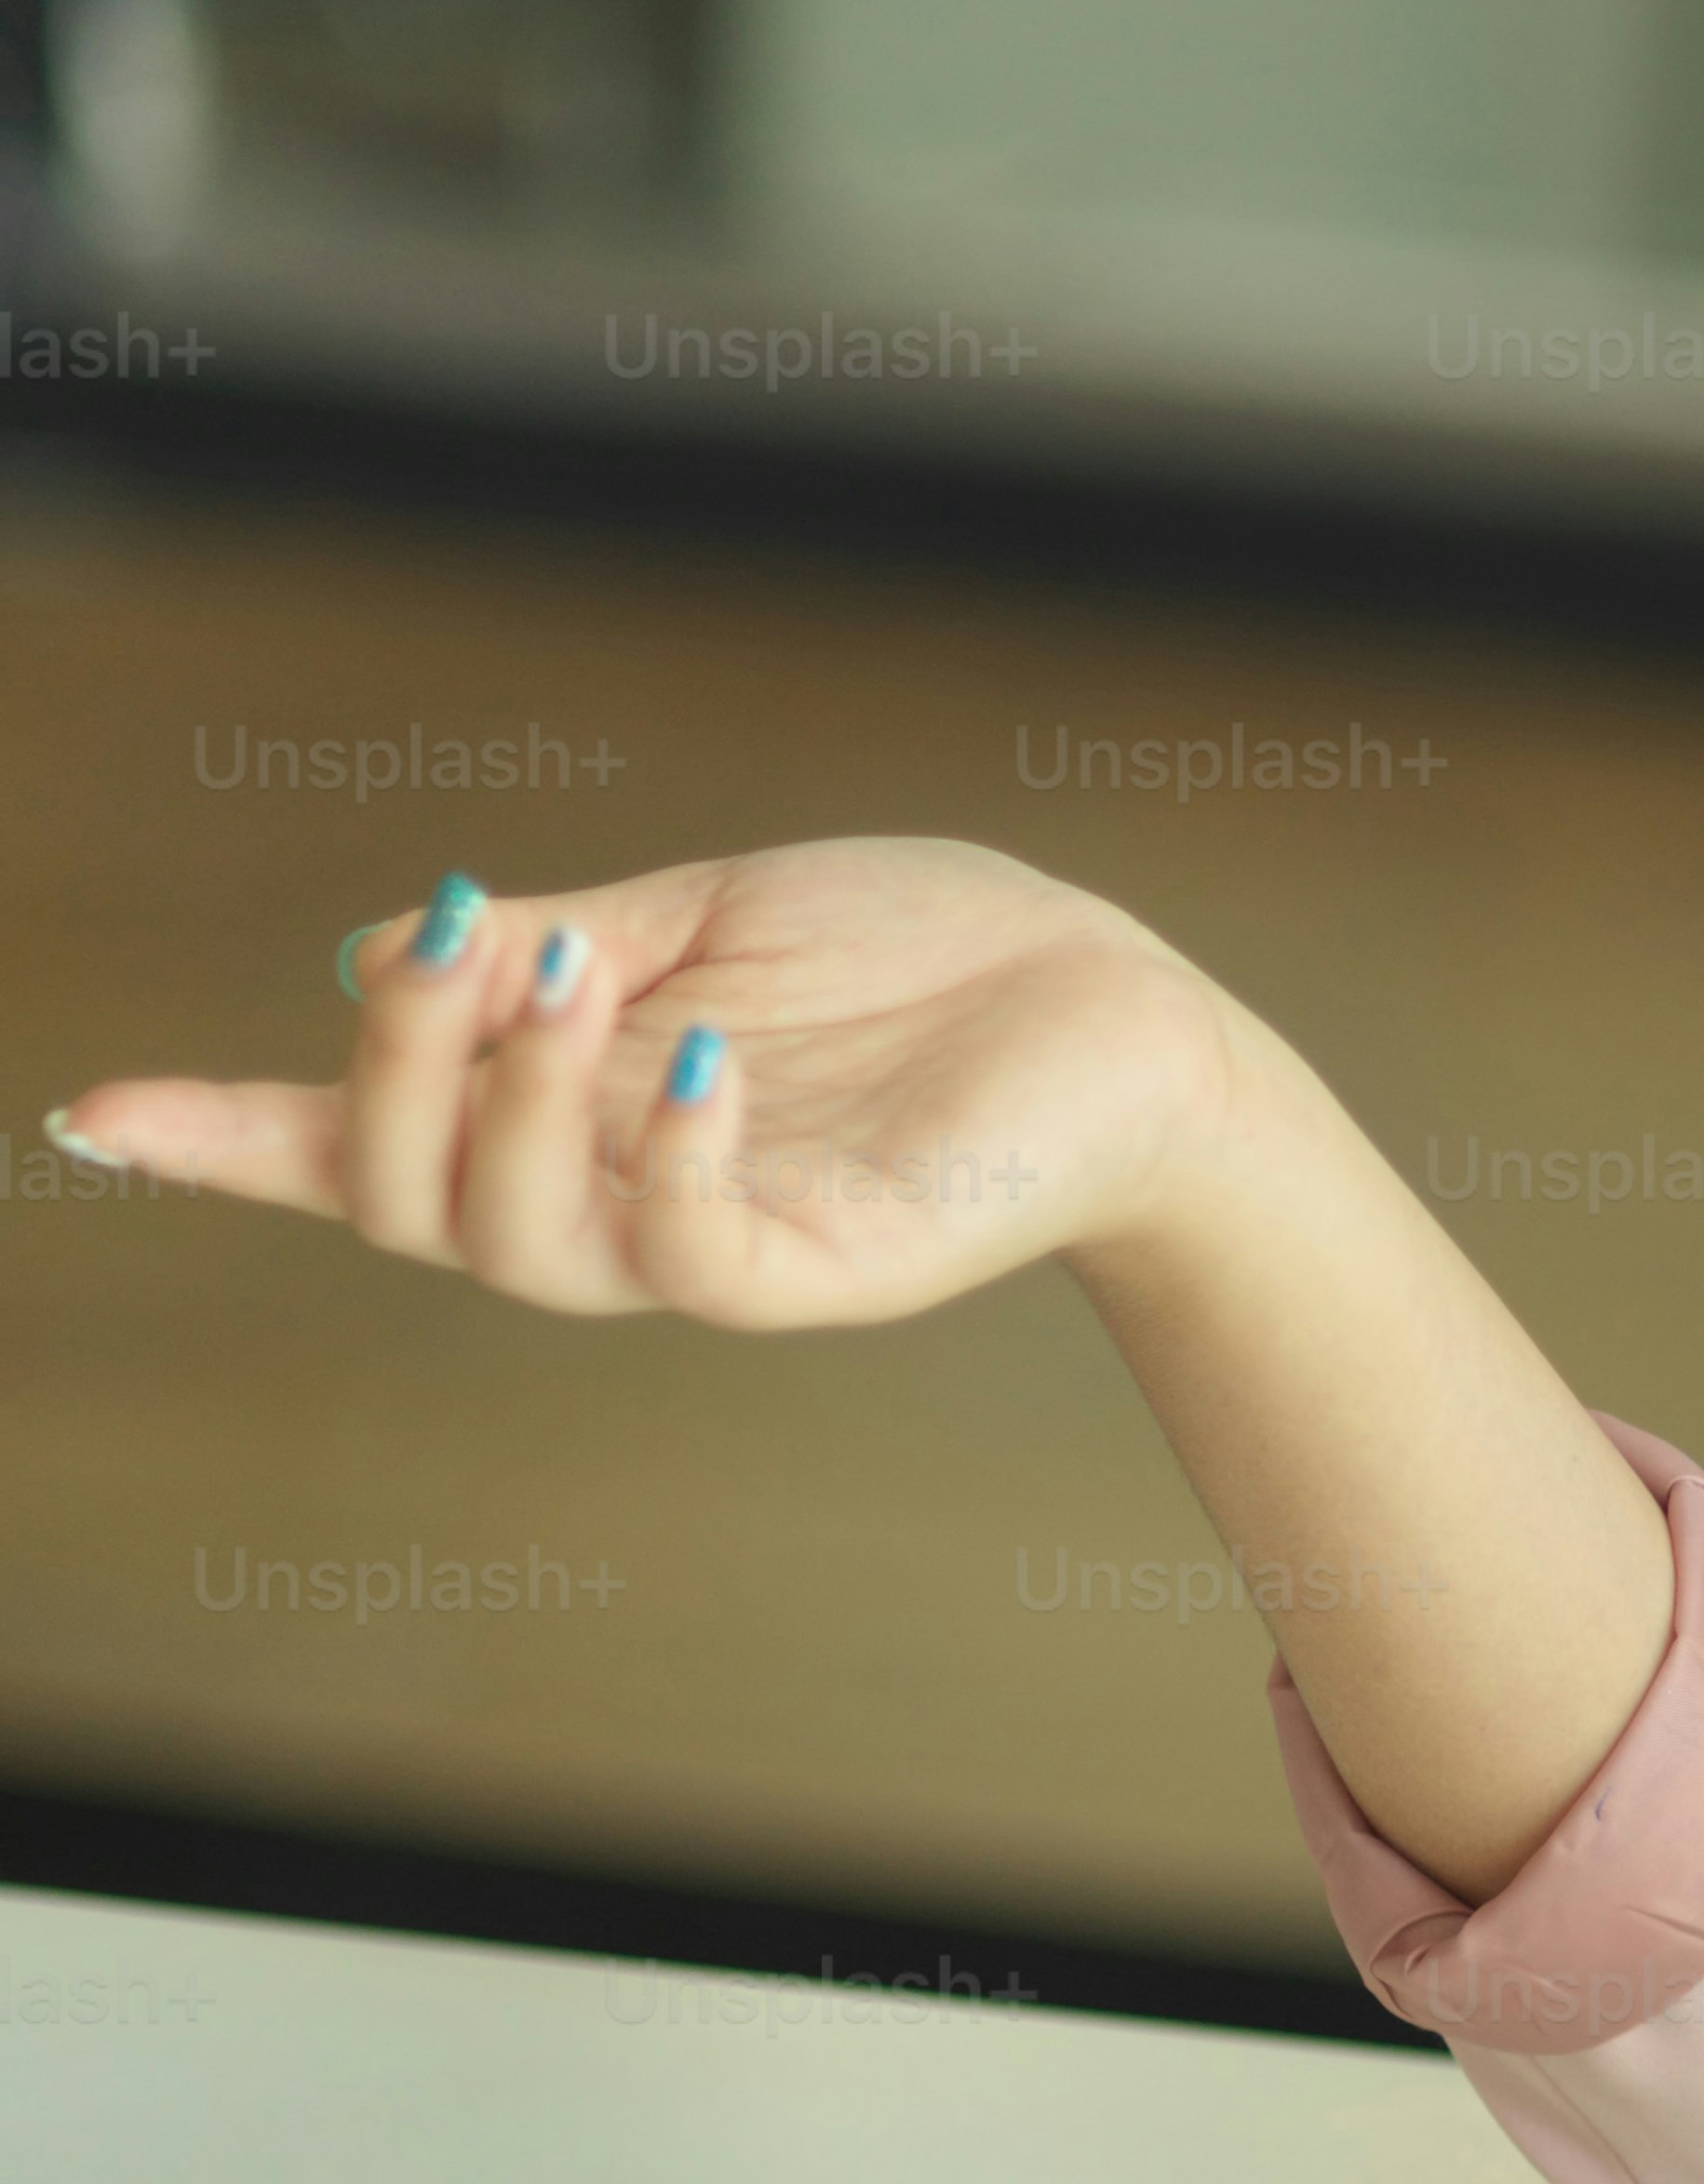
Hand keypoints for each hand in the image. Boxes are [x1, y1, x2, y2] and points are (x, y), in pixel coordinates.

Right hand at [55, 837, 1230, 1326]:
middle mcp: (609, 1196)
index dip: (230, 1138)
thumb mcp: (713, 913)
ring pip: (518, 1241)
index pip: (362, 1148)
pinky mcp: (819, 1271)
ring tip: (577, 976)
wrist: (1121, 1009)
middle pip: (405, 1201)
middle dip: (388, 1069)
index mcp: (565, 1108)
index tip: (97, 1110)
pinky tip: (695, 1062)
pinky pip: (693, 1256)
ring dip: (511, 1100)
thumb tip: (364, 953)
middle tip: (459, 935)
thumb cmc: (926, 956)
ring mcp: (709, 1246)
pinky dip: (663, 1159)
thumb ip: (558, 941)